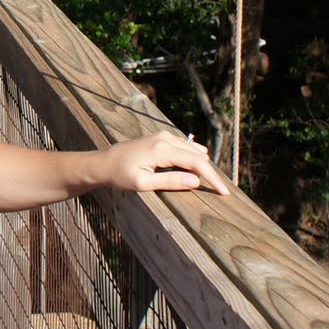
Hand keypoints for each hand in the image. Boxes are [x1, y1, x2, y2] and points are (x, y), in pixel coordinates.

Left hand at [100, 132, 229, 195]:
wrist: (104, 163)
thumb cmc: (120, 176)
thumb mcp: (143, 184)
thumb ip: (170, 181)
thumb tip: (196, 182)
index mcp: (162, 150)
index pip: (196, 162)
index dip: (212, 177)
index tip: (224, 192)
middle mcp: (165, 139)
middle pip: (198, 155)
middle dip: (210, 172)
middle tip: (220, 190)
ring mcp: (163, 136)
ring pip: (193, 149)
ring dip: (202, 165)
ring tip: (209, 182)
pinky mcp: (161, 138)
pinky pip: (185, 147)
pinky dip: (193, 158)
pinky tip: (194, 170)